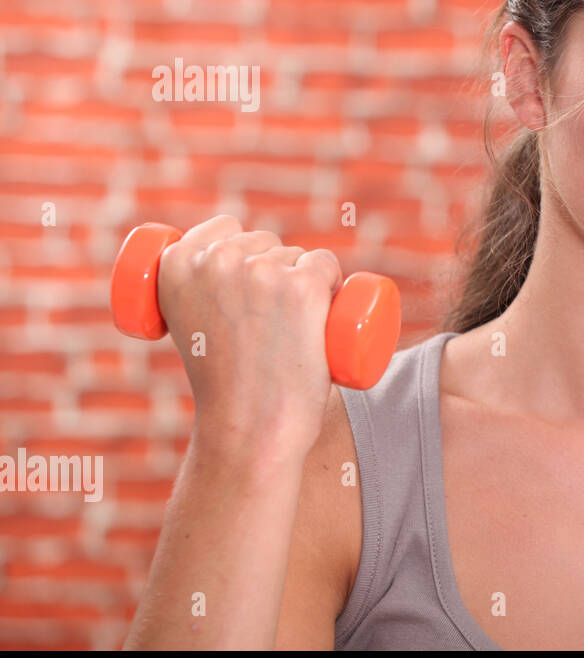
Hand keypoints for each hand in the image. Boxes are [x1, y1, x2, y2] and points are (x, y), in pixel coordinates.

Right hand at [156, 214, 343, 464]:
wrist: (249, 430)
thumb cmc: (225, 388)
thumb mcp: (192, 326)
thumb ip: (199, 292)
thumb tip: (222, 273)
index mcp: (176, 263)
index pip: (225, 228)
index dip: (243, 252)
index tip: (246, 290)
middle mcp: (216, 260)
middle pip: (266, 242)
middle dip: (276, 271)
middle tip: (268, 328)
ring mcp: (262, 271)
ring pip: (299, 256)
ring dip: (305, 283)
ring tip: (288, 336)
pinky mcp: (303, 287)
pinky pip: (327, 265)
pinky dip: (333, 285)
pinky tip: (321, 315)